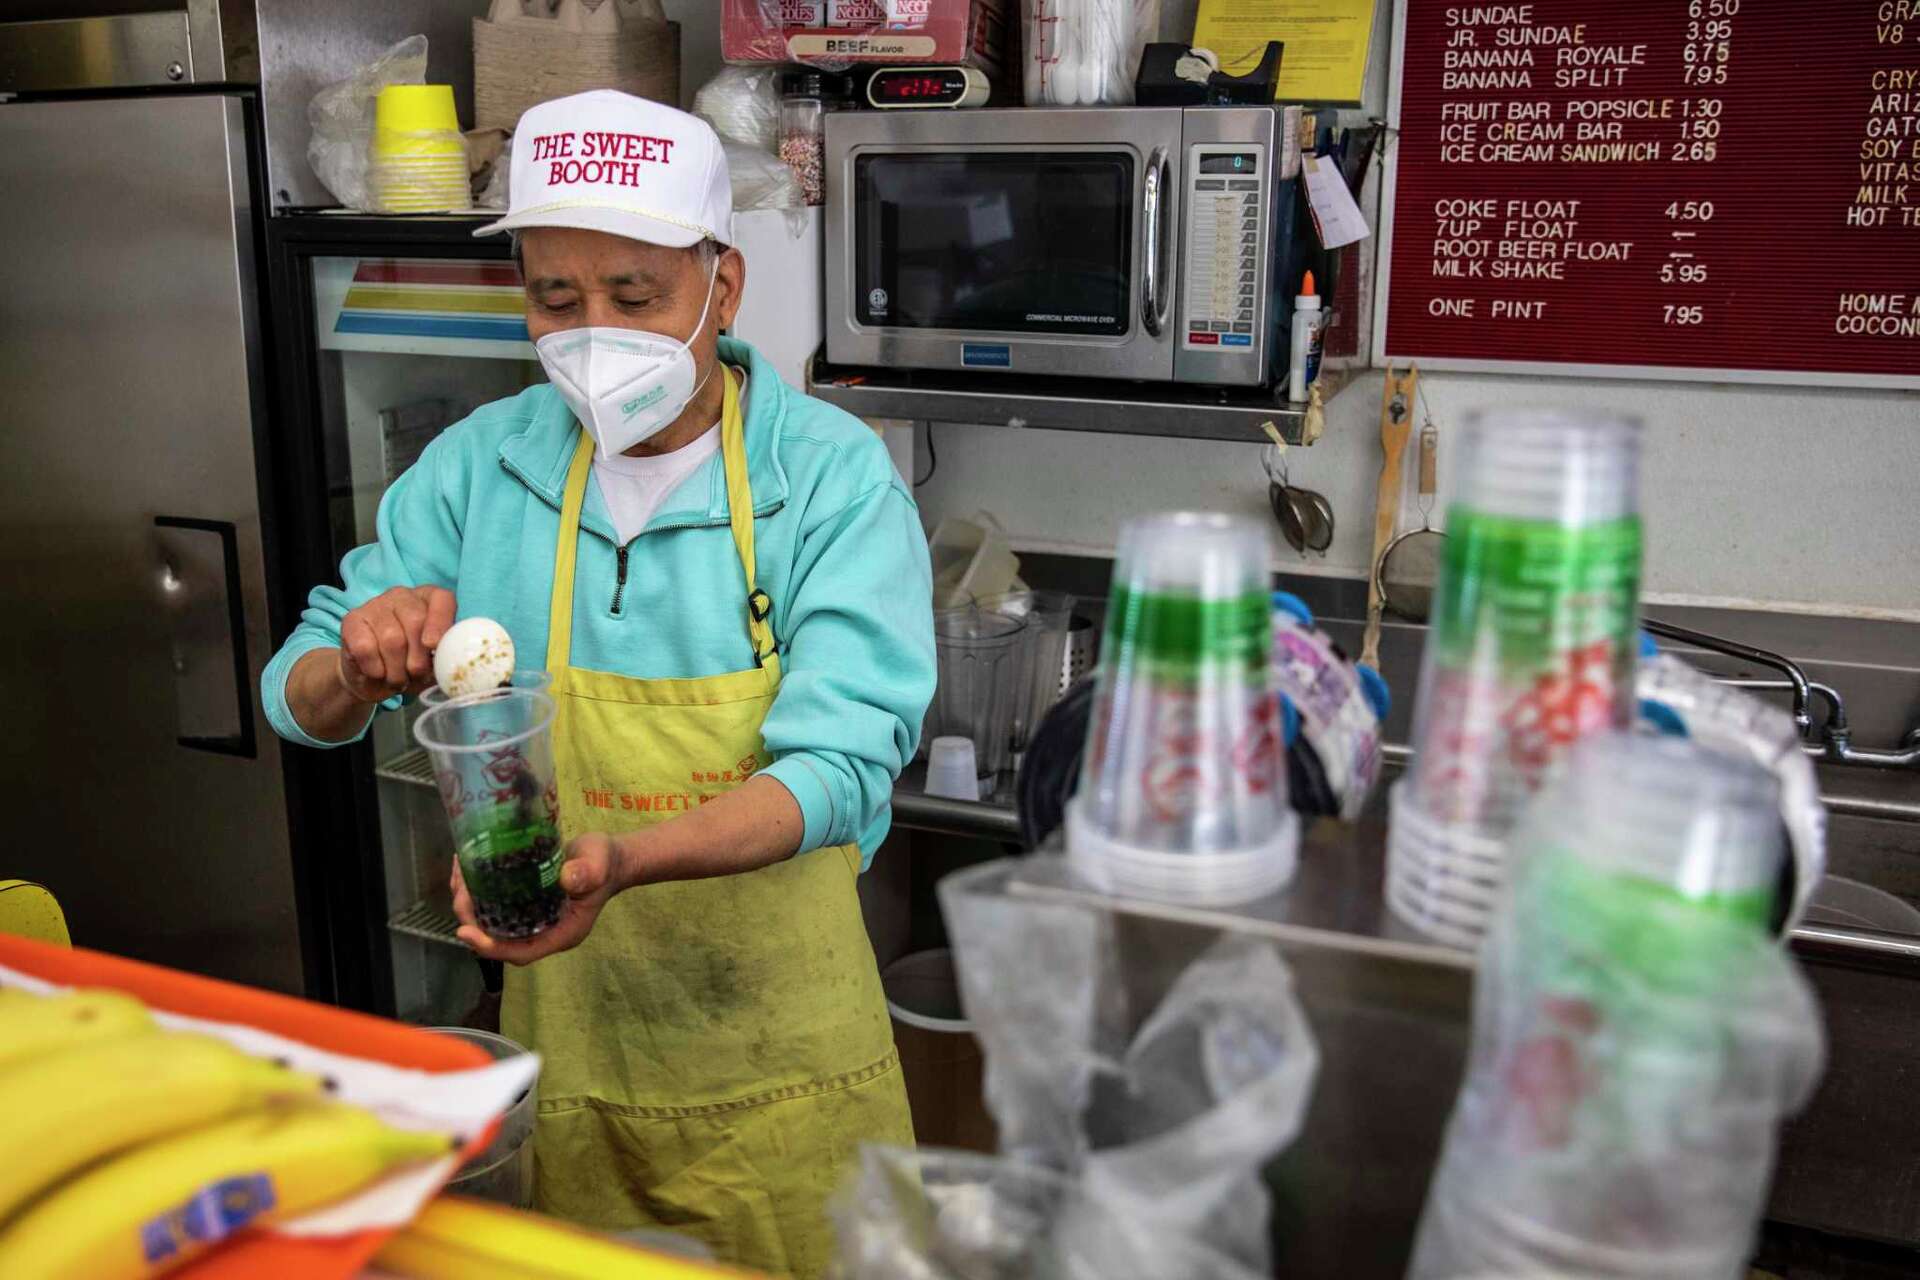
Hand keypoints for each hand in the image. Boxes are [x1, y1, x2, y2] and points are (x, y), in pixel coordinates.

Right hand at [337, 585, 456, 702]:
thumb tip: (450, 665)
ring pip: (392, 639)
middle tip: (416, 675)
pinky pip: (366, 648)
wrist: (370, 677)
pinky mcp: (352, 620)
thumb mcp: (431, 662)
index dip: (440, 622)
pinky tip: (378, 673)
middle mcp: (403, 596)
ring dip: (397, 670)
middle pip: (415, 621)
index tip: (433, 645)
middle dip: (418, 658)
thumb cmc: (408, 665)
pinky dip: (375, 668)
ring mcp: (375, 605)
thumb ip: (443, 657)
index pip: (442, 599)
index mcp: (429, 600)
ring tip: (398, 680)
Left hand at [453, 833, 633, 964]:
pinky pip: (495, 904)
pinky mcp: (525, 902)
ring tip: (460, 877)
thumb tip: (567, 878)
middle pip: (499, 938)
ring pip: (493, 921)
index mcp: (560, 933)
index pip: (521, 951)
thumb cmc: (605, 864)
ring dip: (471, 905)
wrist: (609, 858)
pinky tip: (468, 868)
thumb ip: (587, 873)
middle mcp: (542, 931)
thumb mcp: (599, 865)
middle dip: (474, 920)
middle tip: (461, 894)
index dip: (491, 947)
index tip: (467, 931)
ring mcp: (532, 918)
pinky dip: (478, 890)